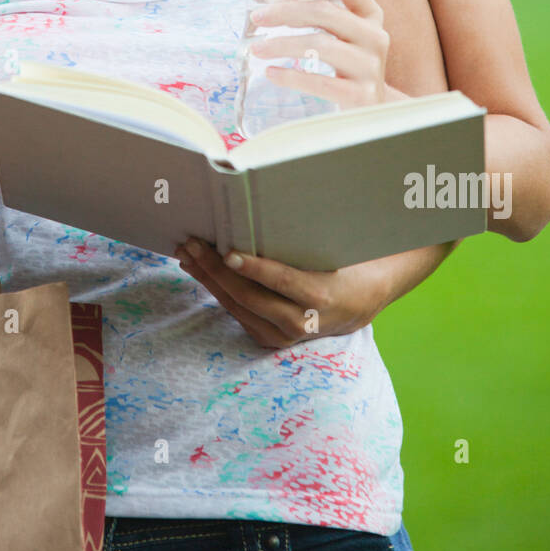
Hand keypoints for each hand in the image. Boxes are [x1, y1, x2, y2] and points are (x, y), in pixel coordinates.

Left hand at [174, 237, 385, 346]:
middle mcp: (300, 321)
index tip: (228, 251)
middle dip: (215, 269)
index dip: (253, 268)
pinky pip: (239, 314)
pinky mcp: (271, 339)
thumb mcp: (333, 250)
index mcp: (319, 296)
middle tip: (192, 243)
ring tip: (187, 255)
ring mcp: (284, 335)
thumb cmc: (346, 265)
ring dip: (208, 279)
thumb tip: (264, 211)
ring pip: (238, 307)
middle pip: (249, 296)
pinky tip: (200, 272)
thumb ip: (302, 240)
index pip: (281, 282)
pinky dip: (217, 292)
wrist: (362, 302)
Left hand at [249, 0, 389, 109]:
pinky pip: (321, 82)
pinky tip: (271, 73)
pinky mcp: (362, 95)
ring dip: (282, 44)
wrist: (372, 108)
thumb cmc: (345, 62)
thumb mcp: (333, 32)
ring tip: (256, 49)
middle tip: (257, 17)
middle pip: (327, 13)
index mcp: (369, 13)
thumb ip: (300, 8)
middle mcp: (375, 35)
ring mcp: (371, 66)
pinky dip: (292, 76)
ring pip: (321, 46)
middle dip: (286, 12)